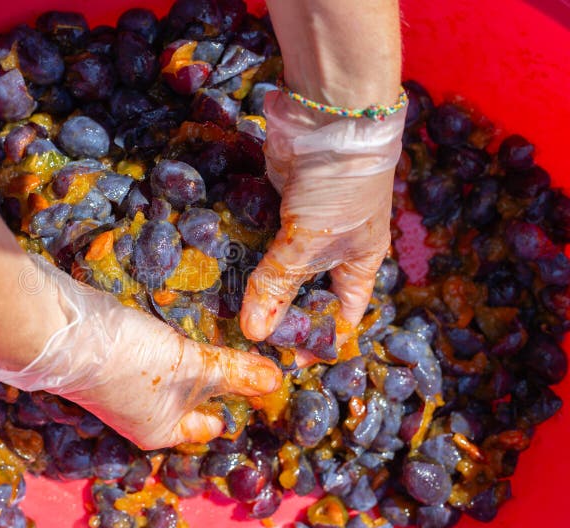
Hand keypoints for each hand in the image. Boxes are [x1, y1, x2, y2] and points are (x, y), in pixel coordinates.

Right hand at [0, 255, 281, 449]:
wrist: (60, 332)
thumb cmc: (130, 362)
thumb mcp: (191, 366)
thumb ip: (235, 373)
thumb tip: (278, 380)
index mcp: (162, 431)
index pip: (210, 425)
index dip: (239, 403)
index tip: (263, 378)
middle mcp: (143, 415)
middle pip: (192, 398)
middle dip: (220, 376)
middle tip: (251, 349)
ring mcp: (126, 387)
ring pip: (174, 373)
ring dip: (196, 355)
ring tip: (224, 330)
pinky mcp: (114, 358)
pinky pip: (155, 355)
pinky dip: (172, 342)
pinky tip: (183, 321)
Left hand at [240, 90, 406, 341]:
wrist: (329, 118)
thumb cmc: (339, 188)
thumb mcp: (311, 242)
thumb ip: (279, 285)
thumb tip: (253, 333)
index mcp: (357, 265)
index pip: (342, 316)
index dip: (318, 340)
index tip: (286, 361)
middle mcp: (332, 249)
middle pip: (303, 293)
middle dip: (278, 313)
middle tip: (243, 334)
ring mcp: (303, 224)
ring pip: (276, 264)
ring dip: (254, 282)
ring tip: (222, 307)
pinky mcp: (277, 203)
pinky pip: (258, 236)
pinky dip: (241, 250)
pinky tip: (217, 268)